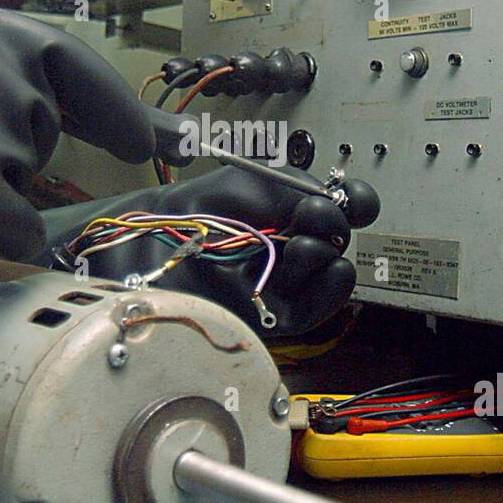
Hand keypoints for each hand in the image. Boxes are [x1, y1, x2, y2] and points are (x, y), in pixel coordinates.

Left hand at [36, 165, 378, 336]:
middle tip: (309, 219)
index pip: (333, 207)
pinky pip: (319, 308)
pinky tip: (320, 270)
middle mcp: (286, 247)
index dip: (351, 201)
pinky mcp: (275, 318)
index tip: (354, 200)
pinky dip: (329, 289)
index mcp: (282, 212)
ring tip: (299, 245)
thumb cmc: (187, 214)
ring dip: (327, 255)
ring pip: (334, 274)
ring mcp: (282, 283)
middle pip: (337, 240)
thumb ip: (293, 187)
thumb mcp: (242, 185)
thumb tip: (335, 202)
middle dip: (332, 225)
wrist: (148, 247)